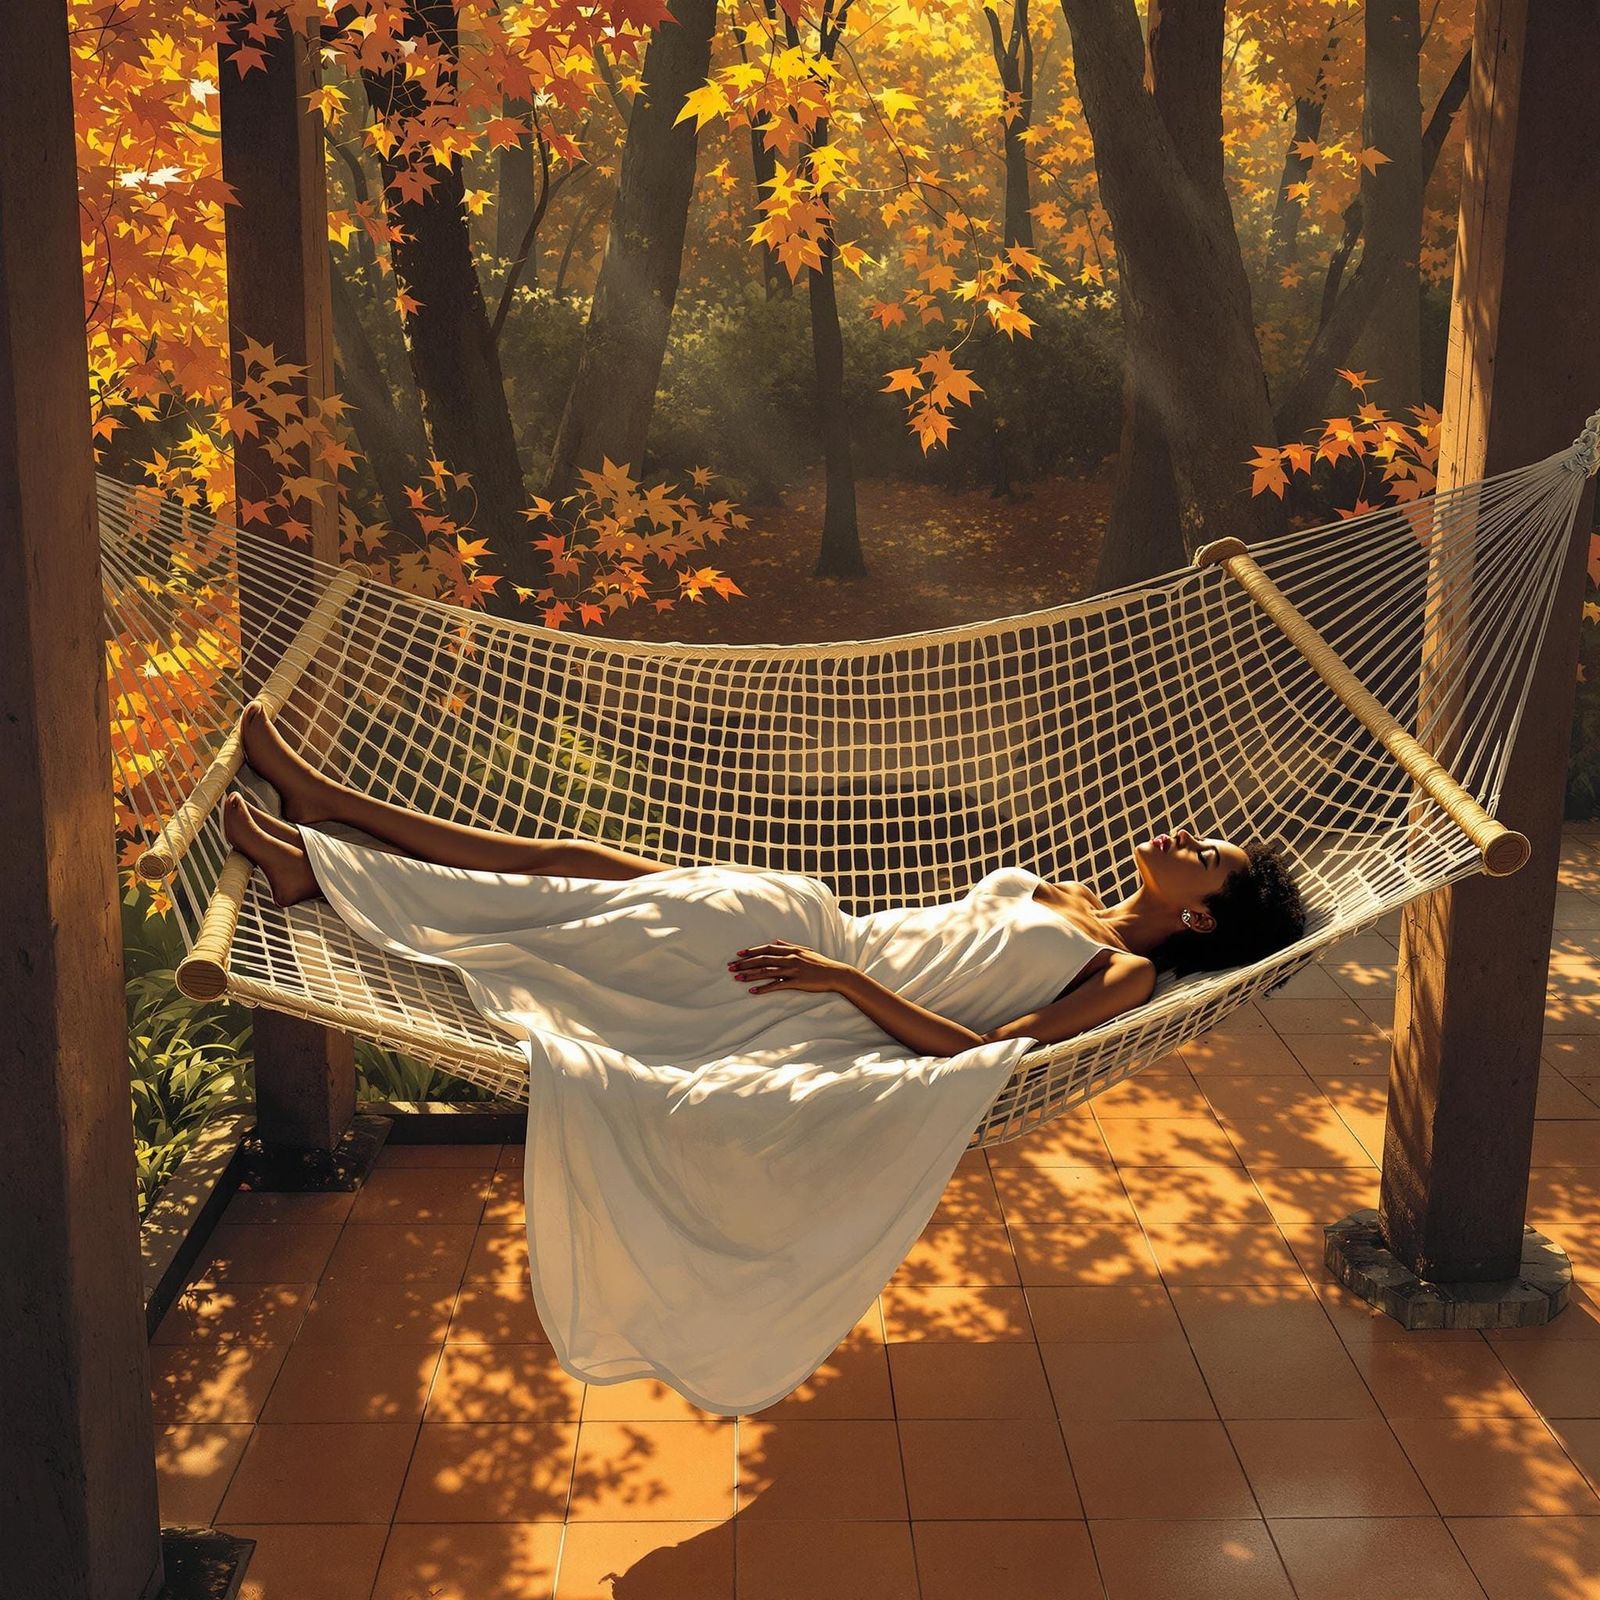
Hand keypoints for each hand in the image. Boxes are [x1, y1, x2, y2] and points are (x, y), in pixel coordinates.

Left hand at [727, 939, 855, 994]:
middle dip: (745, 963)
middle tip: (731, 967)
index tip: (738, 954)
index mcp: (790, 950)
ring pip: (767, 972)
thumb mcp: (805, 950)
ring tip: (737, 979)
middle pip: (762, 960)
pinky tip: (753, 991)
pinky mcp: (796, 982)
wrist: (836, 974)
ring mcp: (792, 970)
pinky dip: (764, 988)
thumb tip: (775, 941)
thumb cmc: (820, 963)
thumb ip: (788, 945)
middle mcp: (789, 958)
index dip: (751, 951)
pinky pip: (776, 985)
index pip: (766, 949)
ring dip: (750, 975)